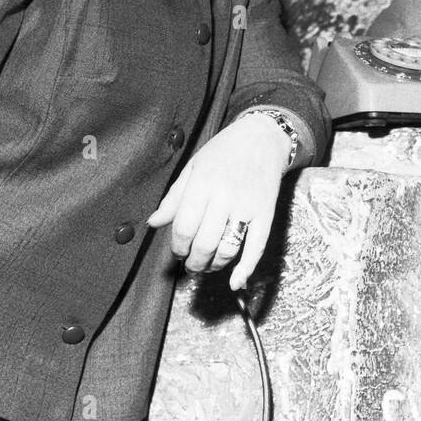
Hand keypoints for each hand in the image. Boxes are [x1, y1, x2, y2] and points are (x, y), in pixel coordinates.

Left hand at [147, 114, 291, 289]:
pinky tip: (235, 282)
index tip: (178, 250)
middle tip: (191, 264)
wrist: (263, 137)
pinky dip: (246, 268)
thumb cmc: (224, 151)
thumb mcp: (193, 167)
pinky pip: (257, 246)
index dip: (177, 246)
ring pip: (228, 248)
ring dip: (215, 265)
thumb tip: (153, 223)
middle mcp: (225, 197)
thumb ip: (174, 197)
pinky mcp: (266, 213)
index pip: (183, 227)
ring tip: (208, 265)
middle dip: (194, 261)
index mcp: (202, 185)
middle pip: (204, 242)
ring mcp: (248, 206)